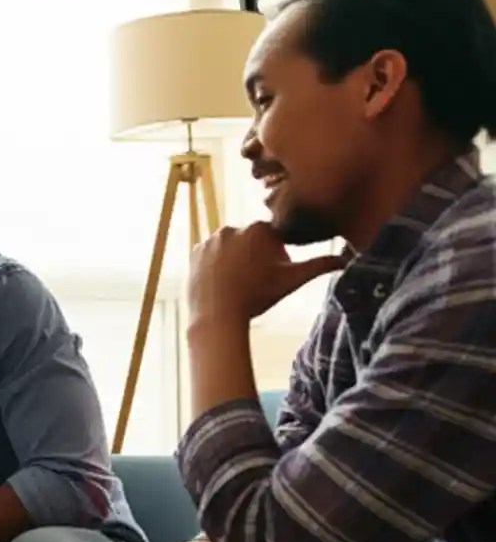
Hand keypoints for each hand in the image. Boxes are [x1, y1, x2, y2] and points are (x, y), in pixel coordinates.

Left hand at [187, 222, 345, 322]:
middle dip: (253, 257)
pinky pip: (209, 255)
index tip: (269, 274)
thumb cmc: (257, 296)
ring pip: (229, 247)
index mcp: (258, 230)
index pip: (272, 238)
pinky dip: (215, 265)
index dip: (275, 256)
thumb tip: (347, 258)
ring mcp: (210, 238)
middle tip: (252, 282)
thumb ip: (319, 266)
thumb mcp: (291, 280)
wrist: (217, 314)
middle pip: (249, 241)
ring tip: (235, 284)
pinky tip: (220, 282)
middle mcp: (233, 227)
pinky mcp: (194, 251)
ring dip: (233, 260)